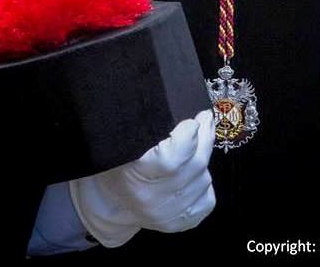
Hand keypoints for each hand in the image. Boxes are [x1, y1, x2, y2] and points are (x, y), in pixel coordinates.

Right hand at [70, 109, 215, 246]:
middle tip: (206, 117)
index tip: (191, 119)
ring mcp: (168, 215)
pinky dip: (204, 182)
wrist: (112, 200)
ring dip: (204, 157)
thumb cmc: (117, 159)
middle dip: (205, 135)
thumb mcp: (121, 139)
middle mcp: (154, 199)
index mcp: (136, 175)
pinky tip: (195, 170)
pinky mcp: (180, 223)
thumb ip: (143, 123)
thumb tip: (168, 94)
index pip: (172, 159)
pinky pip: (207, 199)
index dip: (188, 135)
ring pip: (203, 178)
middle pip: (195, 164)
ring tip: (199, 141)